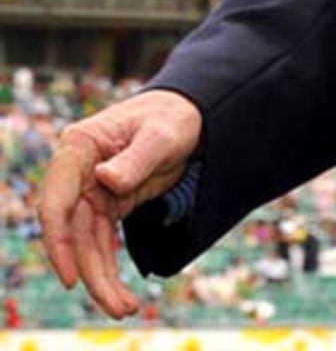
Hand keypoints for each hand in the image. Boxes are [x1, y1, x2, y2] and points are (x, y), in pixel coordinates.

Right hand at [38, 89, 202, 318]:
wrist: (189, 115)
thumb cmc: (172, 116)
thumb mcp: (160, 135)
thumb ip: (135, 159)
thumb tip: (106, 180)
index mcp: (79, 147)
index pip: (57, 200)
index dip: (58, 242)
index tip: (71, 278)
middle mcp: (78, 172)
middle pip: (72, 232)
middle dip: (89, 273)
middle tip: (115, 306)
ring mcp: (90, 190)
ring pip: (86, 244)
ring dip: (101, 279)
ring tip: (125, 309)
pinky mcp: (106, 205)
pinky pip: (100, 243)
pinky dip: (108, 269)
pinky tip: (122, 296)